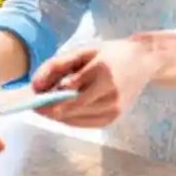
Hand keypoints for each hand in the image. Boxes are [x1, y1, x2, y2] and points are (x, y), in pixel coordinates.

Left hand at [30, 39, 156, 127]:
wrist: (143, 62)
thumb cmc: (110, 53)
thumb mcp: (83, 51)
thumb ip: (56, 65)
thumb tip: (35, 86)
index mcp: (101, 70)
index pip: (66, 89)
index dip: (46, 95)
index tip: (33, 93)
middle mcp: (110, 92)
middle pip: (68, 108)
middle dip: (47, 108)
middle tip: (35, 103)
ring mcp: (114, 108)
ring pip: (74, 119)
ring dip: (57, 114)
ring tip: (50, 103)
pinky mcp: (113, 119)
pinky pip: (83, 124)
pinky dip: (69, 118)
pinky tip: (65, 109)